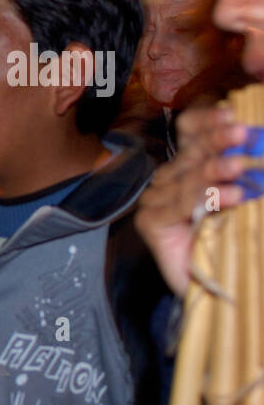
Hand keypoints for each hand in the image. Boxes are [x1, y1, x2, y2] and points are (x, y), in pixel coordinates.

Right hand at [135, 105, 247, 296]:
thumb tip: (258, 144)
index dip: (207, 120)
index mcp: (193, 165)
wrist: (224, 290)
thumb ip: (249, 176)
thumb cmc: (240, 241)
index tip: (232, 113)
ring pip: (186, 177)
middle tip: (243, 134)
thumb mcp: (249, 197)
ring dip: (214, 170)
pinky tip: (231, 196)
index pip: (190, 131)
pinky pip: (177, 206)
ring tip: (241, 167)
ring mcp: (158, 201)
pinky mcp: (152, 223)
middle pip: (189, 151)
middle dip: (217, 140)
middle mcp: (171, 179)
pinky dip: (204, 198)